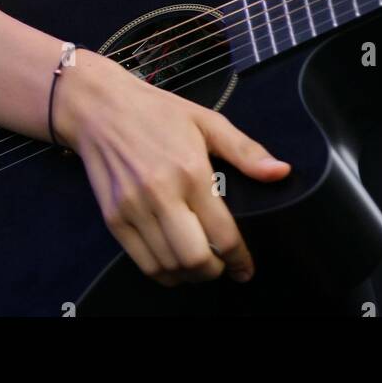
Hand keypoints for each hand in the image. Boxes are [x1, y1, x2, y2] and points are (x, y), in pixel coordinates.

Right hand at [55, 48, 291, 287]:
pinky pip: (143, 263)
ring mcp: (133, 209)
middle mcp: (160, 194)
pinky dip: (163, 273)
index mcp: (190, 170)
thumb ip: (245, 150)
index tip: (246, 268)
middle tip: (223, 264)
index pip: (222, 234)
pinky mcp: (113, 219)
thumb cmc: (157, 112)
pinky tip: (174, 263)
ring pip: (168, 267)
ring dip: (190, 275)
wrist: (99, 107)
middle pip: (195, 259)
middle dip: (215, 271)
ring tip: (201, 264)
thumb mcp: (206, 121)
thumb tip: (282, 172)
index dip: (240, 258)